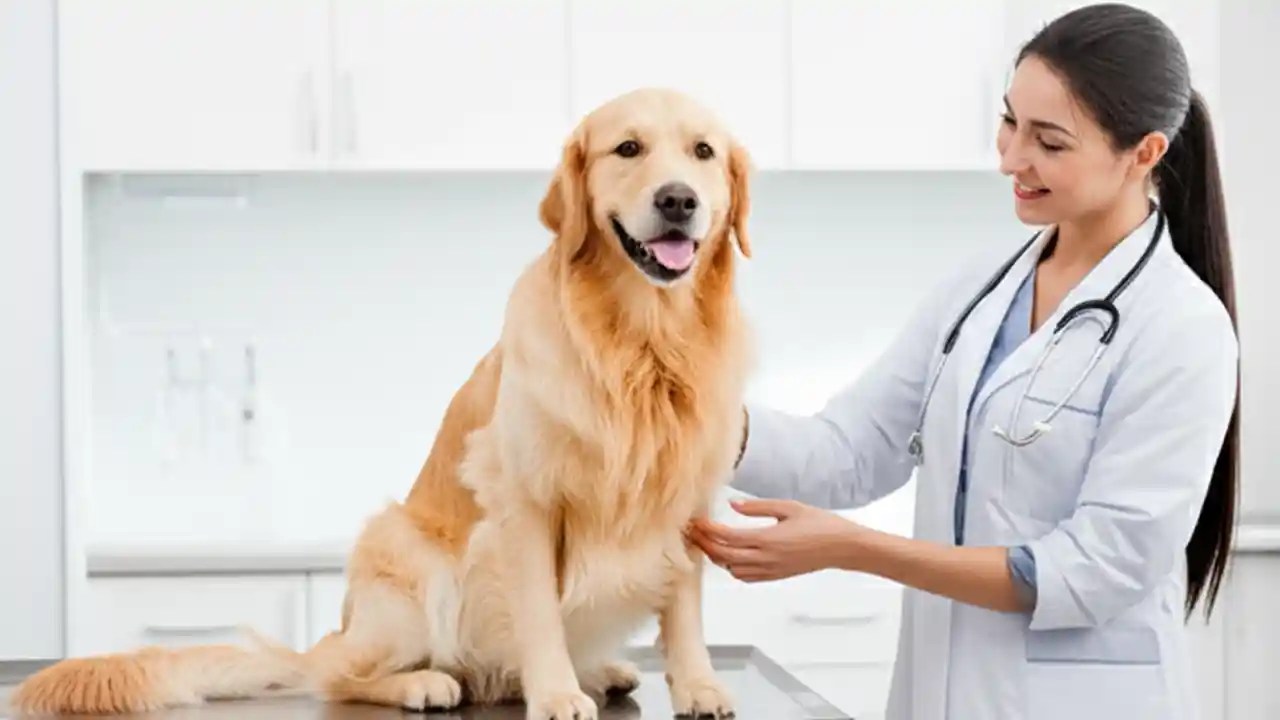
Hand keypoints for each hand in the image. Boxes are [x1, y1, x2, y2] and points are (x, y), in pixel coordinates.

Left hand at [685, 498, 865, 581]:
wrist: (842, 547)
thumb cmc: (821, 525)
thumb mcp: (789, 507)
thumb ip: (758, 506)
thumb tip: (733, 504)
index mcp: (767, 539)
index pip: (725, 537)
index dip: (707, 530)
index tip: (697, 521)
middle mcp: (765, 559)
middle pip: (722, 555)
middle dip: (704, 544)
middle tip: (694, 532)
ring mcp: (769, 570)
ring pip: (731, 569)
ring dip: (717, 557)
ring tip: (709, 542)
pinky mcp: (775, 576)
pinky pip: (745, 577)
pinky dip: (732, 568)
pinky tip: (730, 556)